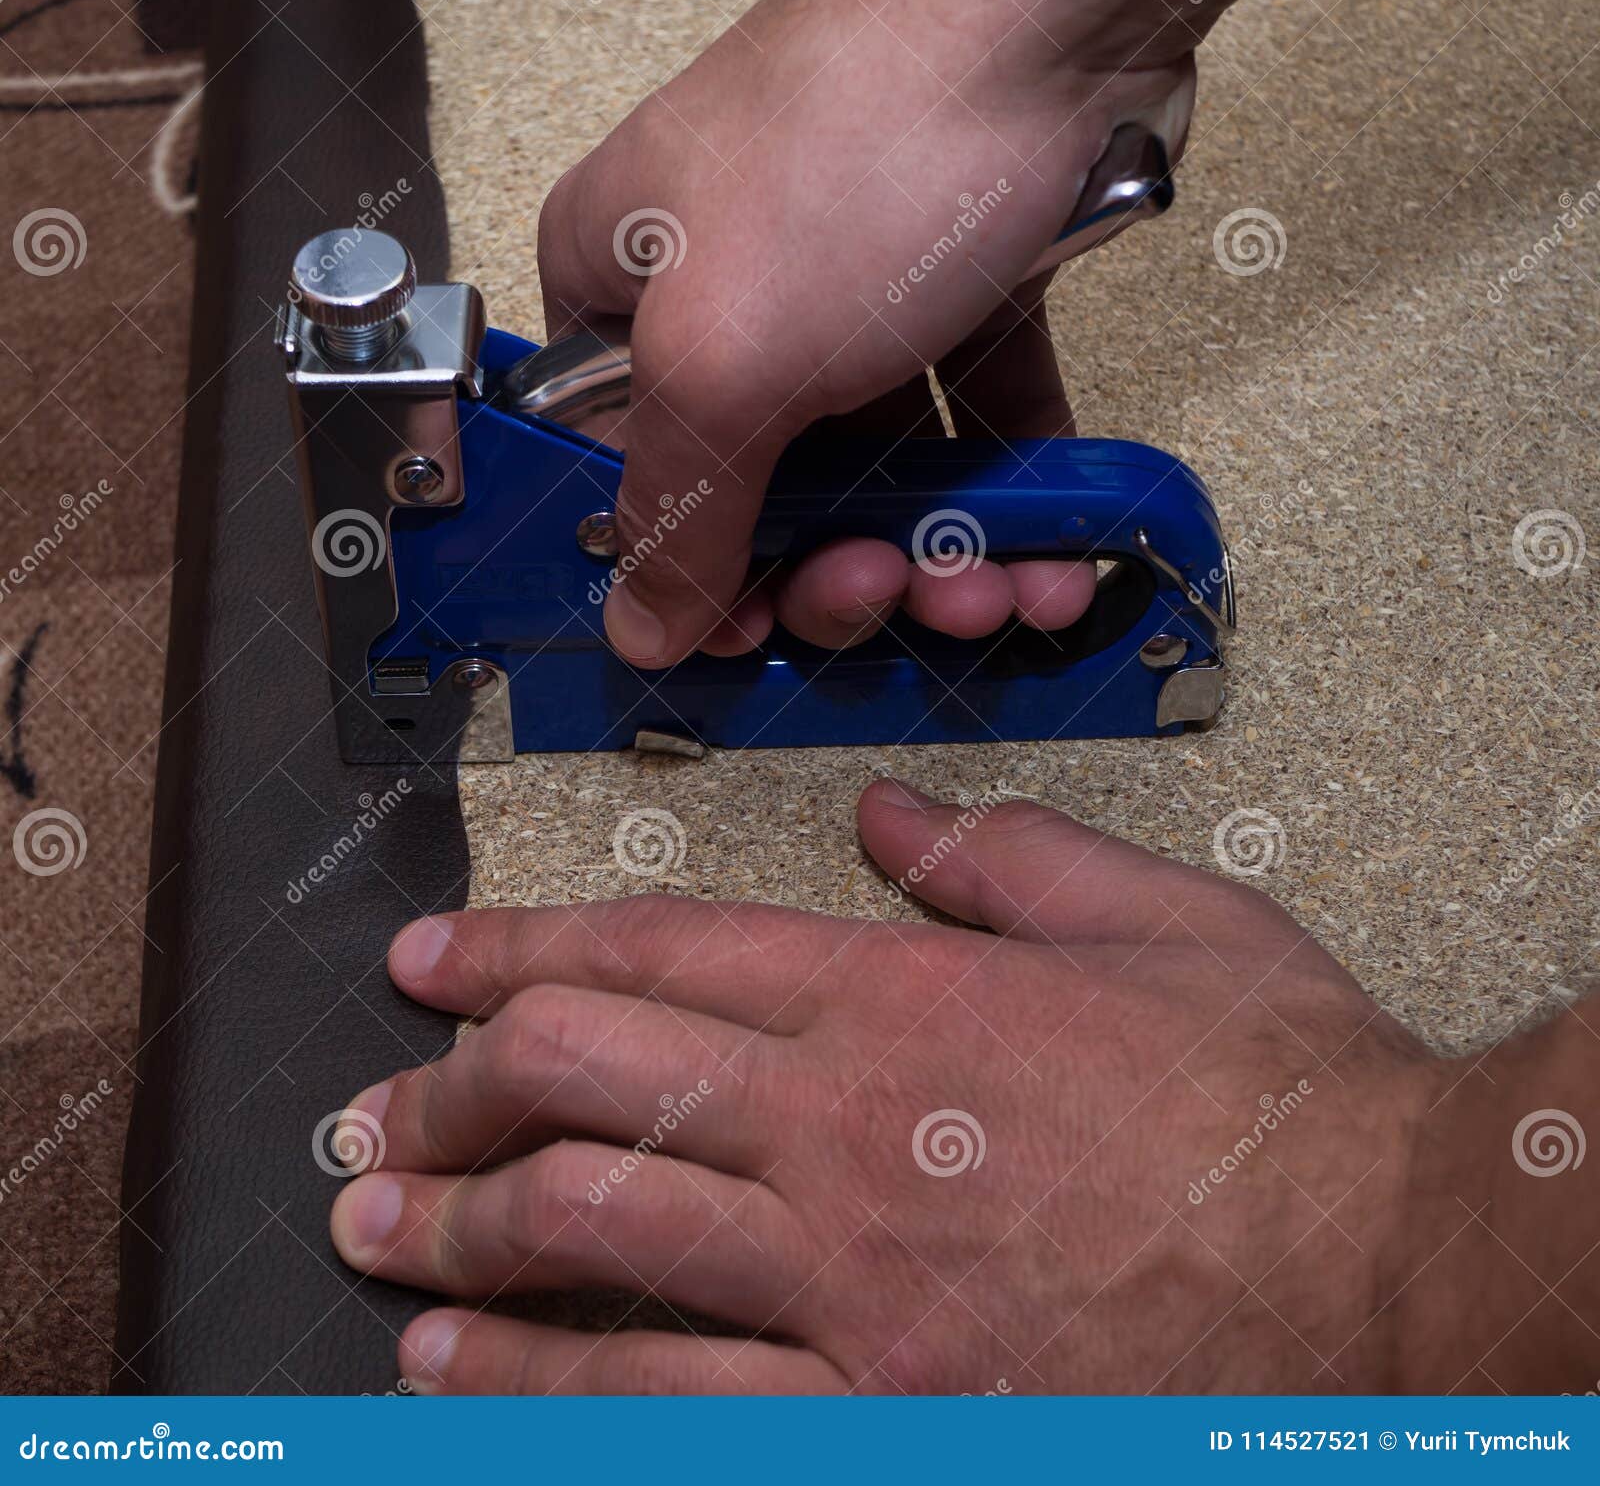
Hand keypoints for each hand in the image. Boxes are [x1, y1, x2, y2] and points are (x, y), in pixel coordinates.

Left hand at [327, 780, 1537, 1394]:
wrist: (1392, 1269)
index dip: (519, 950)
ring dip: (460, 1235)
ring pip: (597, 1242)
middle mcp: (843, 1130)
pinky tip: (464, 1380)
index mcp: (901, 997)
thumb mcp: (1155, 917)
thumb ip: (1000, 857)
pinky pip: (673, 1399)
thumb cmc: (1278, 1091)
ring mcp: (850, 1281)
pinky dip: (549, 1384)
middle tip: (378, 1105)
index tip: (429, 963)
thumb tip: (889, 819)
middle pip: (587, 1086)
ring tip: (370, 1230)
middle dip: (455, 1092)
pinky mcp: (884, 1409)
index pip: (655, 953)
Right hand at [536, 0, 1283, 664]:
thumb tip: (641, 625)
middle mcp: (727, 298)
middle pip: (765, 494)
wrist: (1053, 10)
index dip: (688, 569)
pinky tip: (1048, 548)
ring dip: (936, 555)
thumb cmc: (861, 148)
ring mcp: (845, 298)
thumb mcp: (728, 361)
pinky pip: (970, 428)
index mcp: (621, 293)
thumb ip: (680, 512)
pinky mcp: (955, 292)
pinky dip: (1005, 495)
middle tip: (890, 591)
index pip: (623, 473)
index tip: (757, 629)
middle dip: (840, 572)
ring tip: (994, 582)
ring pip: (877, 475)